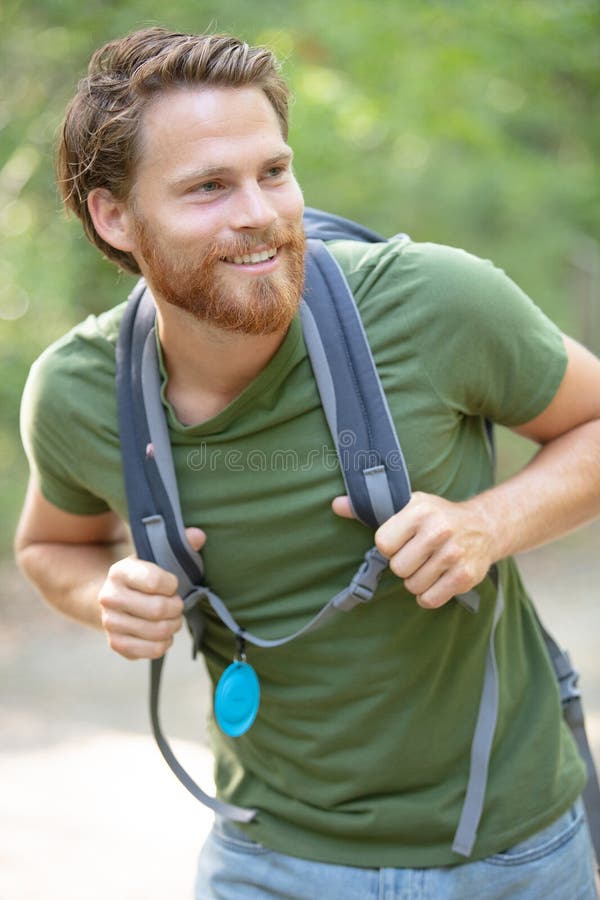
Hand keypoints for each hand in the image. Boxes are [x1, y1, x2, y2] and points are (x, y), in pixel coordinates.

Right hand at [98, 527, 205, 658]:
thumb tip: (199, 536)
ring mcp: (110, 622)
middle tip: (177, 604)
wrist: (115, 599)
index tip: (173, 584)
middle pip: (157, 609)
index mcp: (119, 571)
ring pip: (157, 631)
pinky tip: (163, 634)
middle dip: (176, 608)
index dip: (172, 584)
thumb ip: (180, 544)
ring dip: (173, 626)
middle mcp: (109, 597)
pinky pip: (152, 650)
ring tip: (172, 618)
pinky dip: (164, 643)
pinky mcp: (115, 643)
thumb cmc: (144, 577)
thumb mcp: (157, 557)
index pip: (154, 581)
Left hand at [332, 492, 493, 608]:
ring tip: (429, 564)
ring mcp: (454, 554)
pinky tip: (437, 579)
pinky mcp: (465, 576)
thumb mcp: (406, 505)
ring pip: (413, 585)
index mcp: (420, 510)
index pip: (383, 544)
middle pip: (398, 568)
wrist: (483, 527)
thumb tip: (336, 505)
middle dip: (404, 565)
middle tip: (417, 554)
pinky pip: (429, 599)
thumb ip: (369, 509)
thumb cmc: (436, 517)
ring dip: (417, 580)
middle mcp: (439, 530)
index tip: (402, 540)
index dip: (389, 546)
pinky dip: (429, 595)